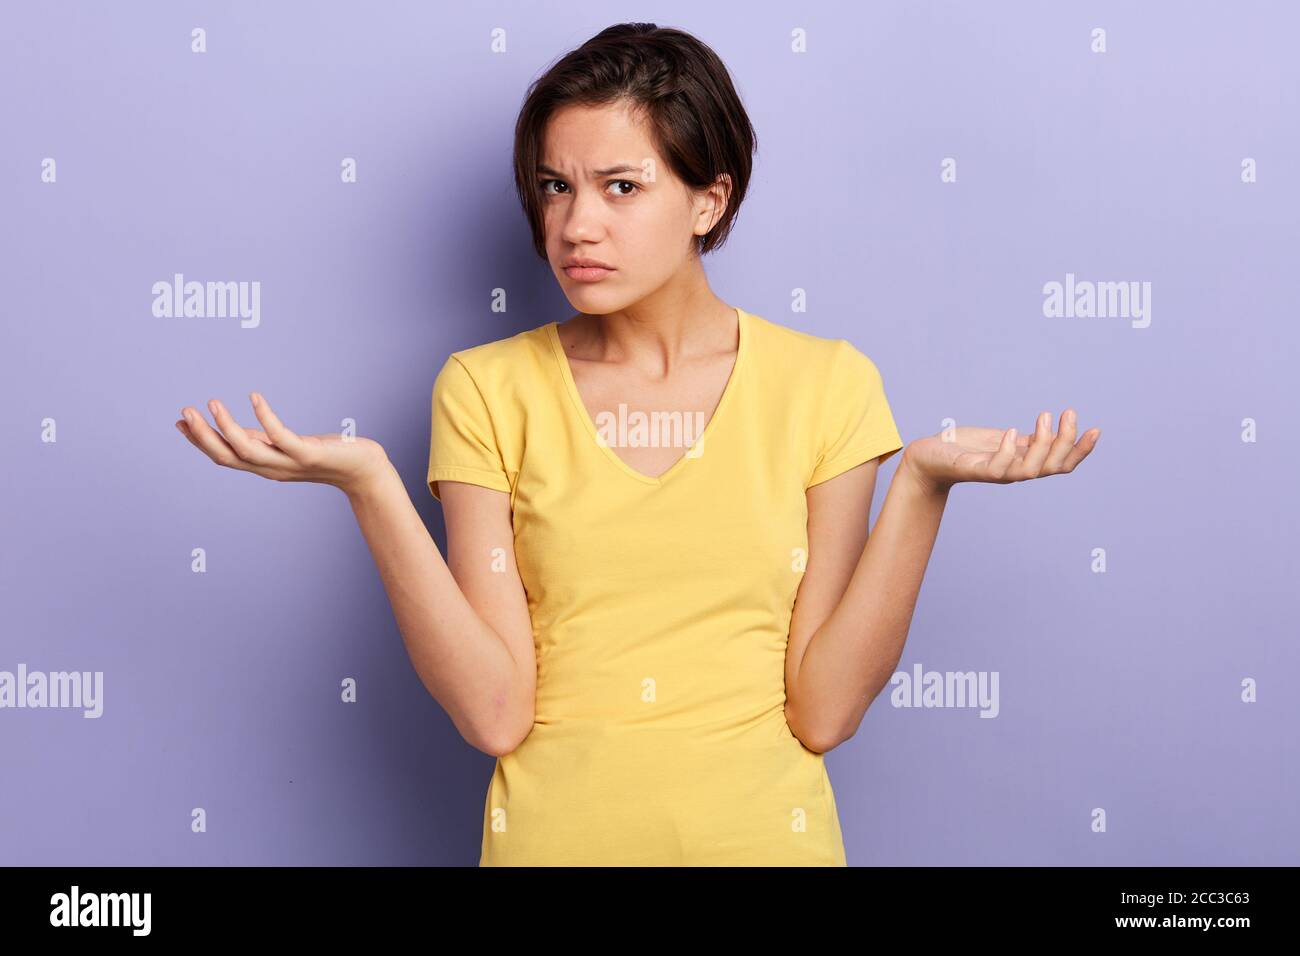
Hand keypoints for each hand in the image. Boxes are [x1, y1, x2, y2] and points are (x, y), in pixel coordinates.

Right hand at [175, 393, 390, 493]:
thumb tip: (230, 429)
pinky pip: (281, 436)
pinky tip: (254, 397)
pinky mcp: (308, 454)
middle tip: (183, 412)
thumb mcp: (285, 447)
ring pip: (248, 449)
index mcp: (264, 466)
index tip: (178, 422)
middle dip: (203, 436)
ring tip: (211, 403)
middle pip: (228, 456)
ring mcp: (289, 462)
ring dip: (226, 427)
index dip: (200, 441)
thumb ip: (260, 440)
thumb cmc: (325, 455)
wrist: (362, 471)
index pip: (224, 455)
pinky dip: (265, 417)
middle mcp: (272, 468)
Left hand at [900, 408, 1098, 494]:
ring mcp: (995, 473)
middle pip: (1052, 467)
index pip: (1062, 464)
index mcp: (1024, 463)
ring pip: (1031, 470)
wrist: (928, 458)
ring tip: (1043, 416)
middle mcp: (1014, 472)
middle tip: (1069, 412)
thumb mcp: (1003, 440)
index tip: (1096, 429)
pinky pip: (997, 468)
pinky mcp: (973, 470)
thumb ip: (1026, 440)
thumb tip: (1053, 431)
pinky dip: (1007, 451)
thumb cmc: (965, 448)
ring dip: (1042, 444)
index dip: (1081, 451)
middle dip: (1067, 442)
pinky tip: (1011, 431)